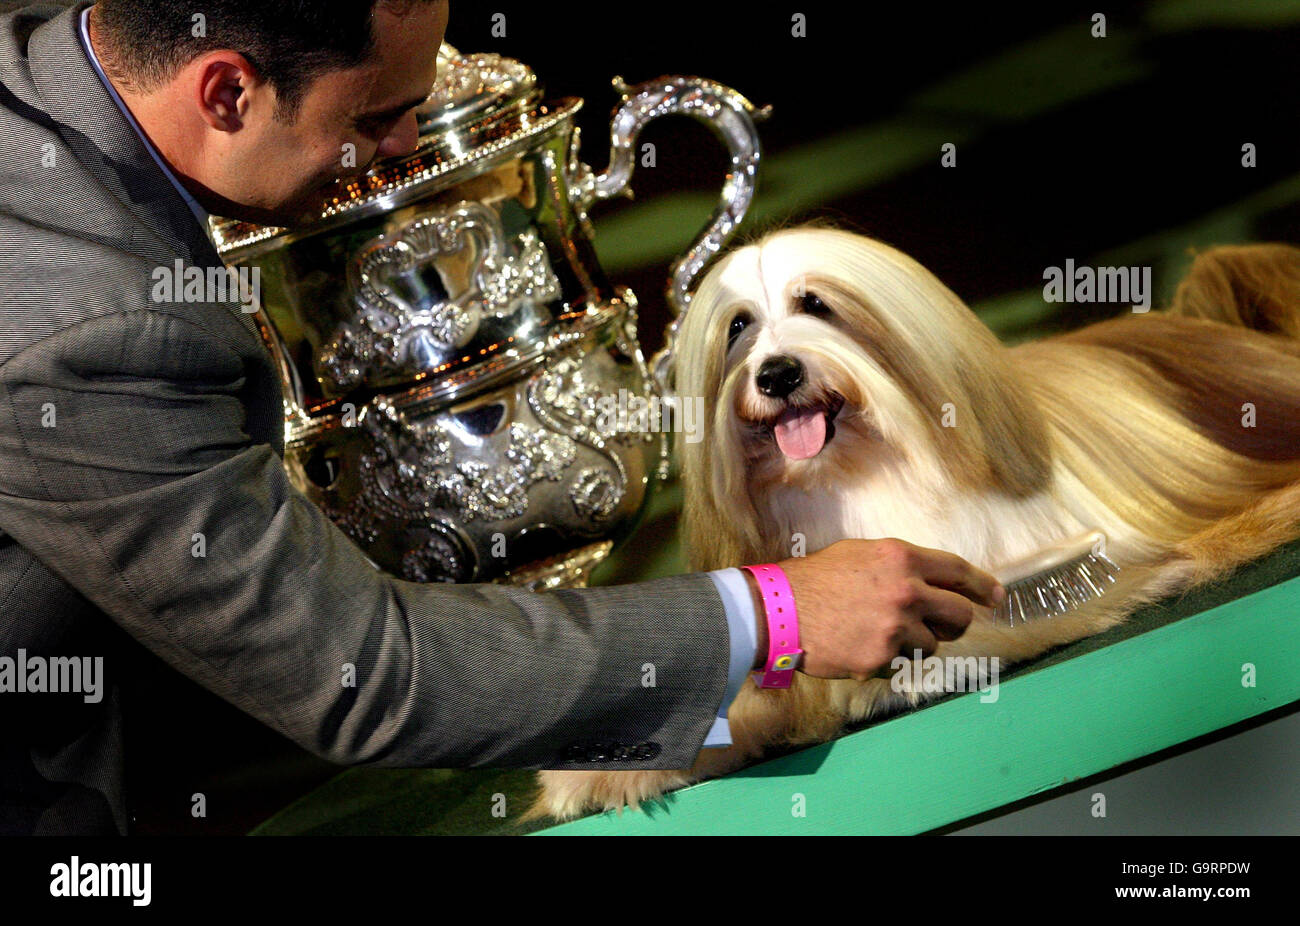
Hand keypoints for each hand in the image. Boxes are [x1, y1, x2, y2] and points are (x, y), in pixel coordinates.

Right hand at [744, 539, 1004, 679]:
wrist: (780, 610)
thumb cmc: (817, 578)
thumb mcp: (862, 554)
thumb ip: (902, 566)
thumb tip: (935, 580)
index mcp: (901, 559)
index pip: (958, 572)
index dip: (982, 586)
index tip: (997, 597)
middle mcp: (906, 591)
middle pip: (959, 615)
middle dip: (954, 622)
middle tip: (941, 625)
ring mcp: (896, 627)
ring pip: (933, 644)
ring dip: (915, 643)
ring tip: (881, 633)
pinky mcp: (882, 657)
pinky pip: (903, 663)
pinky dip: (889, 659)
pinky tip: (862, 646)